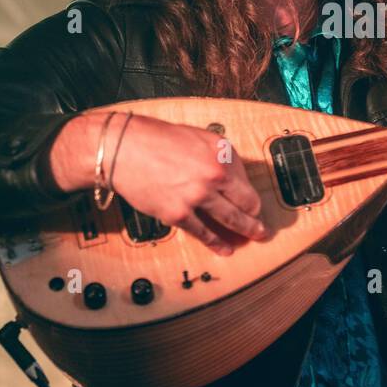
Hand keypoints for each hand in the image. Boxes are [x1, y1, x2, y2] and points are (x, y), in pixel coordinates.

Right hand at [50, 114, 267, 255]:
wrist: (124, 148)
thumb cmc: (158, 139)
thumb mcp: (199, 138)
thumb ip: (220, 157)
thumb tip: (235, 179)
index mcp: (222, 154)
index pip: (247, 182)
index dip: (252, 197)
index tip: (255, 205)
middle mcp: (214, 174)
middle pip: (245, 204)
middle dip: (256, 219)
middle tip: (263, 228)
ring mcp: (197, 196)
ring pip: (230, 220)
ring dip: (245, 232)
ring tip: (253, 238)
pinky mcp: (178, 213)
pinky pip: (203, 233)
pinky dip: (216, 243)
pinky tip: (225, 249)